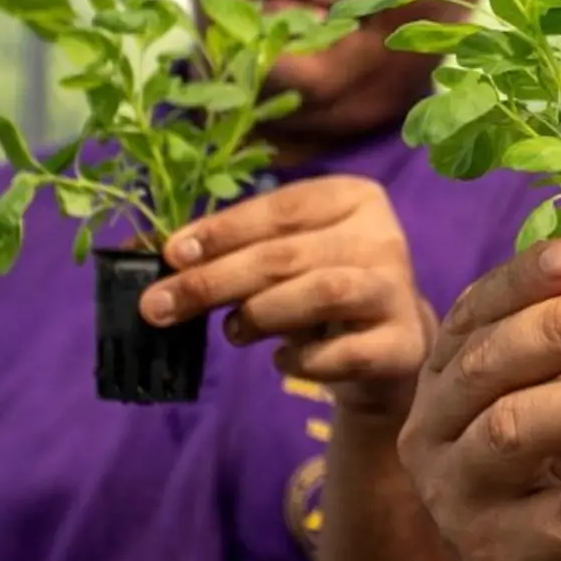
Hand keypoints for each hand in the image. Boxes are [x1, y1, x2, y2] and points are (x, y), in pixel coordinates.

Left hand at [138, 175, 432, 415]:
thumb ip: (239, 251)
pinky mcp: (402, 343)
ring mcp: (396, 291)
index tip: (172, 254)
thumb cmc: (322, 292)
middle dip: (216, 280)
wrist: (387, 350)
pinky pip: (342, 353)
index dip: (224, 229)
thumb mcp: (286, 260)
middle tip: (159, 306)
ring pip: (320, 293)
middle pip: (289, 254)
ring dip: (259, 314)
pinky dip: (301, 361)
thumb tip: (164, 257)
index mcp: (355, 198)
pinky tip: (281, 360)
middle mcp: (384, 237)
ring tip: (232, 332)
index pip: (283, 207)